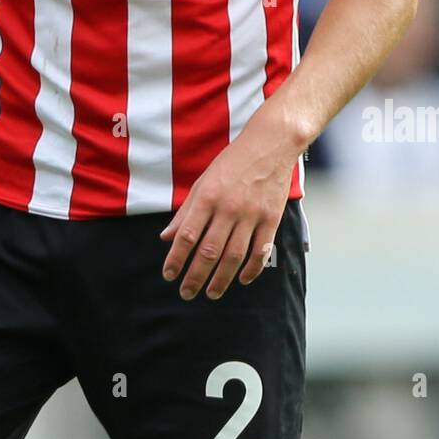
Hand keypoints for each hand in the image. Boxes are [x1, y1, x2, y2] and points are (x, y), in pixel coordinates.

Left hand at [159, 115, 301, 300]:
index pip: (186, 235)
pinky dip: (251, 269)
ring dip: (221, 279)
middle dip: (195, 276)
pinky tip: (241, 279)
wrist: (270, 145)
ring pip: (234, 256)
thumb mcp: (202, 181)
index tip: (169, 275)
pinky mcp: (272, 219)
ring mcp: (252, 215)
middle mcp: (228, 208)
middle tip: (186, 293)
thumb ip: (185, 212)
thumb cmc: (232, 162)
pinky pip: (261, 251)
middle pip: (209, 251)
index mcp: (208, 196)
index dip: (176, 259)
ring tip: (211, 293)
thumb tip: (166, 237)